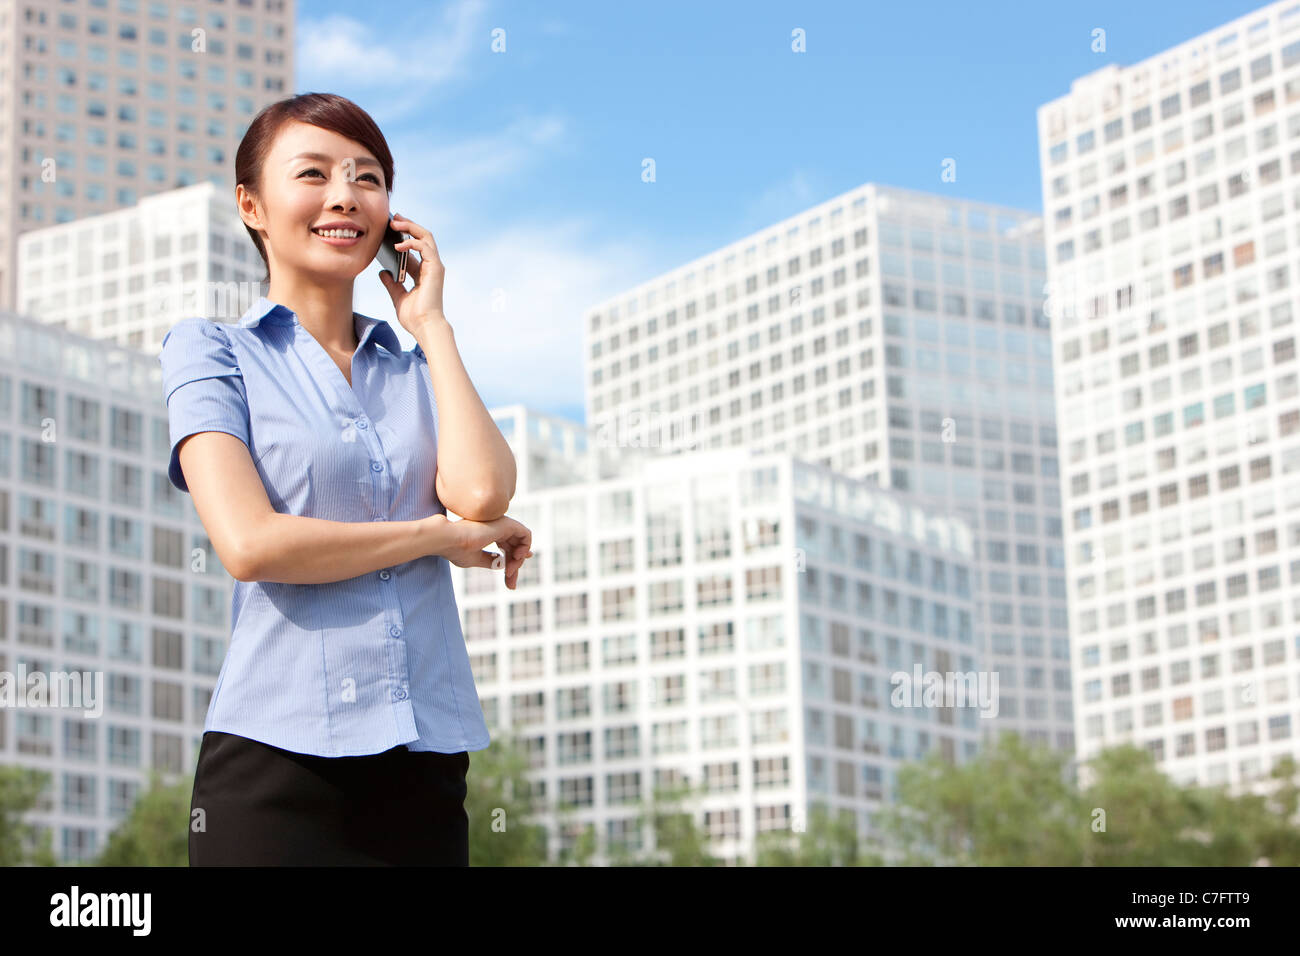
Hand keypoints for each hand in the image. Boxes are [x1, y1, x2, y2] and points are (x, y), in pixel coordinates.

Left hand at [378, 212, 446, 336]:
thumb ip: (391, 283)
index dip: (402, 237)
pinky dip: (411, 242)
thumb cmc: (414, 316)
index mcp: (422, 273)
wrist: (424, 326)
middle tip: (393, 217)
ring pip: (425, 237)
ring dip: (410, 227)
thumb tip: (382, 272)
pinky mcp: (435, 268)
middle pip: (422, 237)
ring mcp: (434, 266)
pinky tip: (398, 244)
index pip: (414, 248)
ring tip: (395, 222)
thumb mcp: (398, 296)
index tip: (389, 228)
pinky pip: (424, 246)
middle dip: (408, 225)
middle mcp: (430, 267)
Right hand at [432, 513, 532, 588]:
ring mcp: (502, 524)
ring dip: (518, 562)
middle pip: (515, 549)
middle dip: (515, 568)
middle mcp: (497, 527)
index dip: (513, 562)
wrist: (448, 540)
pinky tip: (516, 558)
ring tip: (509, 573)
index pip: (507, 547)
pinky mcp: (507, 523)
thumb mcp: (476, 559)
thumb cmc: (456, 549)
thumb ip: (491, 560)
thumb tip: (503, 565)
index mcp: (489, 533)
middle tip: (510, 585)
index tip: (511, 578)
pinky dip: (525, 548)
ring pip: (521, 544)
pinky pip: (526, 535)